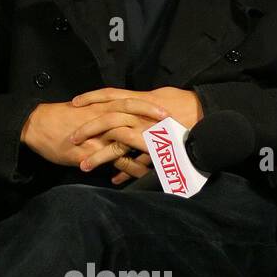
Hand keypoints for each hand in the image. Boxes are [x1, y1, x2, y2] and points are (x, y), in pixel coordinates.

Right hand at [20, 96, 168, 168]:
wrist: (37, 125)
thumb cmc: (61, 119)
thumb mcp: (85, 112)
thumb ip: (103, 114)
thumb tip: (120, 119)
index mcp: (101, 106)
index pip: (130, 101)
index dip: (149, 105)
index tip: (167, 109)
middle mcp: (101, 118)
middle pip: (133, 116)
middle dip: (154, 122)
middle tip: (173, 127)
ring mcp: (96, 136)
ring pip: (126, 138)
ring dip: (147, 145)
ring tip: (165, 153)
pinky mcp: (89, 152)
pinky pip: (113, 160)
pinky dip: (129, 167)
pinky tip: (142, 173)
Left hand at [68, 87, 203, 179]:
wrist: (205, 116)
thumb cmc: (186, 106)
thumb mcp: (161, 98)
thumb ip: (144, 103)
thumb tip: (134, 103)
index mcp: (139, 101)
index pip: (109, 95)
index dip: (91, 98)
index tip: (74, 102)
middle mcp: (140, 114)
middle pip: (105, 119)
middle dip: (86, 129)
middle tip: (70, 139)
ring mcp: (146, 131)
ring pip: (115, 142)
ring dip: (98, 156)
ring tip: (83, 167)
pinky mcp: (154, 147)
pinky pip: (135, 161)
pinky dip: (124, 172)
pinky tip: (113, 181)